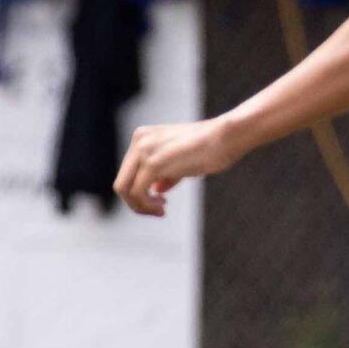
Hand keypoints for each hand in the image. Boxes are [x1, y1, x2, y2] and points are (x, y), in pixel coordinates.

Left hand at [115, 117, 245, 216]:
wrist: (226, 136)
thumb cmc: (211, 148)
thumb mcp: (182, 162)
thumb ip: (165, 174)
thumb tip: (156, 190)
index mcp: (143, 136)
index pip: (128, 173)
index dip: (141, 193)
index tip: (162, 202)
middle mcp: (139, 140)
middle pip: (122, 182)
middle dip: (137, 203)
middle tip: (159, 211)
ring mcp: (143, 150)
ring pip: (124, 190)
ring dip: (141, 207)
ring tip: (161, 211)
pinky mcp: (152, 163)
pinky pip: (138, 193)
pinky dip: (146, 206)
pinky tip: (163, 209)